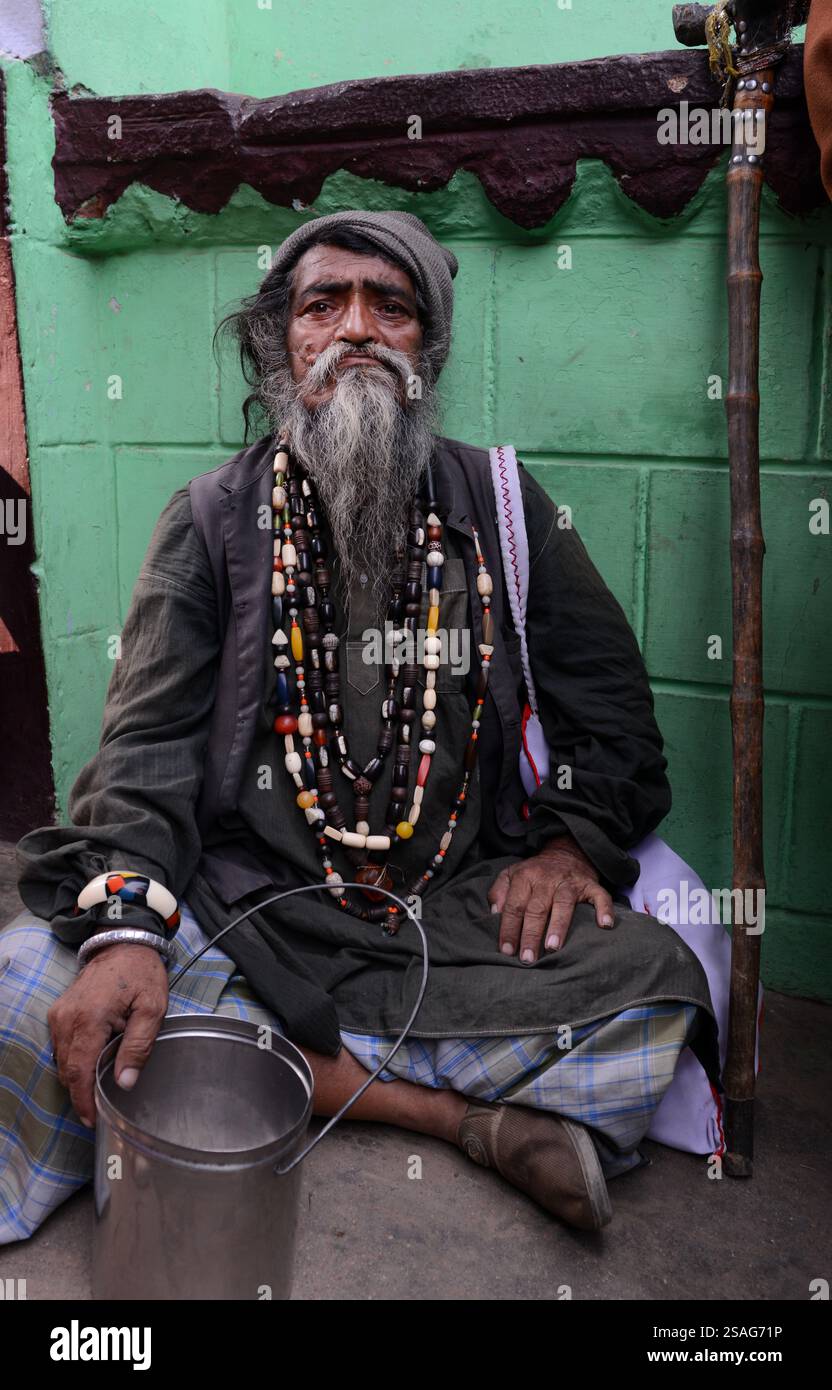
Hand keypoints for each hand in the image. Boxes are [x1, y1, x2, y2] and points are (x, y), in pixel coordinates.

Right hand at [48, 944, 168, 1127]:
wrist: (122, 943)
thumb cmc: (141, 974)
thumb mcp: (152, 1009)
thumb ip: (138, 1046)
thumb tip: (125, 1083)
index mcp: (90, 1019)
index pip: (79, 1071)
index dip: (83, 1101)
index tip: (92, 1121)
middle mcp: (66, 1019)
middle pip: (68, 1070)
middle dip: (80, 1094)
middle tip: (98, 1111)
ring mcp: (59, 1015)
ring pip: (62, 1060)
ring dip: (77, 1078)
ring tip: (96, 1091)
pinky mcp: (58, 1012)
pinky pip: (61, 1047)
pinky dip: (73, 1061)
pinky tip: (91, 1066)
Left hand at [488, 835, 615, 962]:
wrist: (566, 852)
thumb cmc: (535, 872)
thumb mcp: (510, 875)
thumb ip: (498, 892)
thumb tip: (493, 914)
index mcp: (525, 877)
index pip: (514, 906)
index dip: (509, 928)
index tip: (507, 950)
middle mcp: (547, 879)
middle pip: (537, 908)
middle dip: (531, 934)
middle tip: (527, 958)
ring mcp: (570, 882)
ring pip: (564, 903)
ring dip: (559, 925)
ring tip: (553, 946)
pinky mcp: (590, 884)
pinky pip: (600, 896)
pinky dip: (604, 909)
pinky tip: (604, 925)